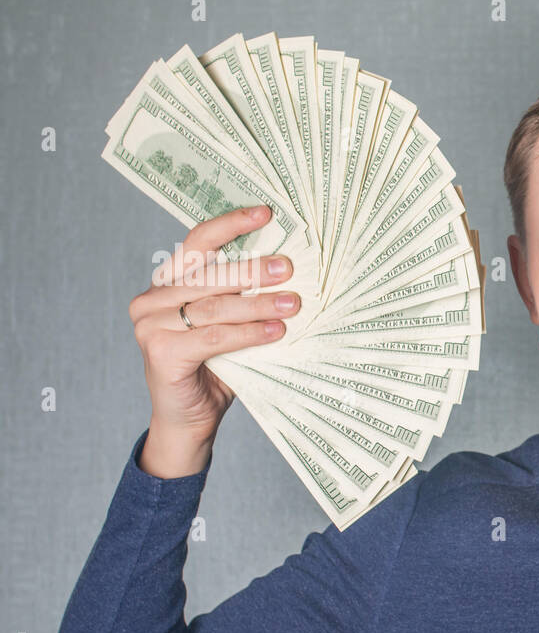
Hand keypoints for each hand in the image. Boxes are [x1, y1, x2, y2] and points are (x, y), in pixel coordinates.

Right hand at [130, 205, 298, 477]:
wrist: (190, 419)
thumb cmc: (215, 369)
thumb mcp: (229, 326)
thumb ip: (242, 299)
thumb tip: (291, 272)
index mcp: (167, 284)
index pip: (198, 243)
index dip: (231, 225)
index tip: (265, 213)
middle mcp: (152, 299)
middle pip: (211, 276)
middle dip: (255, 270)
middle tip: (291, 267)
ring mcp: (150, 325)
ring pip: (215, 306)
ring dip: (259, 303)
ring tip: (294, 303)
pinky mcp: (160, 352)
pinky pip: (214, 336)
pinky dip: (248, 333)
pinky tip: (276, 330)